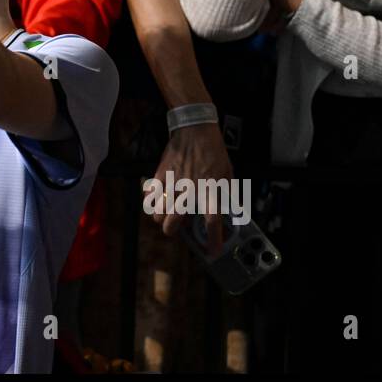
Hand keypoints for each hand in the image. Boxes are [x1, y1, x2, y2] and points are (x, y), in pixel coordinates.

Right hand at [148, 121, 234, 255]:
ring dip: (160, 217)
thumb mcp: (227, 172)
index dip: (213, 240)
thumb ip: (228, 193)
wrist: (194, 130)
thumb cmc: (213, 151)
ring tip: (165, 214)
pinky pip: (149, 195)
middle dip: (172, 231)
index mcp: (209, 190)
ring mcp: (172, 183)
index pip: (212, 221)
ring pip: (158, 212)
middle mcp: (189, 191)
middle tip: (176, 228)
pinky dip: (150, 200)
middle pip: (173, 222)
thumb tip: (233, 209)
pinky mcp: (160, 175)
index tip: (213, 252)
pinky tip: (156, 198)